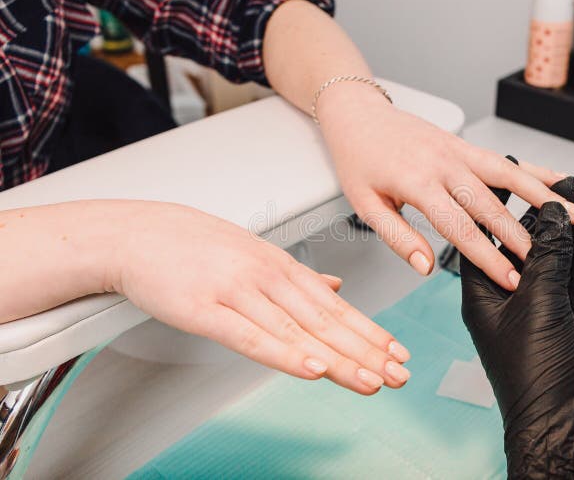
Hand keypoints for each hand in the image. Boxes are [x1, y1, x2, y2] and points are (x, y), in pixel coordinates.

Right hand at [109, 201, 411, 394]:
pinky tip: (311, 369)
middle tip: (398, 373)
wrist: (136, 232)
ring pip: (297, 332)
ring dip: (338, 359)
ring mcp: (237, 291)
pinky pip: (250, 336)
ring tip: (370, 380)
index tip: (396, 352)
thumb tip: (335, 287)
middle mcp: (267, 277)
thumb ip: (297, 276)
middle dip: (366, 351)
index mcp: (280, 266)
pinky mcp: (204, 309)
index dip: (369, 331)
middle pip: (325, 322)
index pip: (335, 306)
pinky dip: (284, 354)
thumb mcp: (254, 251)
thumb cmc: (192, 245)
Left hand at [316, 83, 573, 291]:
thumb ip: (397, 237)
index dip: (488, 257)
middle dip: (521, 236)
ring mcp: (458, 151)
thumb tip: (425, 267)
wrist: (357, 114)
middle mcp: (444, 165)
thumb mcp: (365, 204)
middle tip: (546, 261)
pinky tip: (558, 178)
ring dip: (543, 196)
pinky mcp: (464, 144)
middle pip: (491, 205)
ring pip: (508, 175)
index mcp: (417, 184)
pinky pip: (503, 158)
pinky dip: (533, 168)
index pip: (460, 228)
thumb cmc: (358, 160)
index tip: (510, 279)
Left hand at [460, 196, 573, 478]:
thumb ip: (544, 257)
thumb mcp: (537, 306)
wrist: (566, 423)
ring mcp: (534, 306)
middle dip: (537, 209)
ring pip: (548, 255)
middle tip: (556, 180)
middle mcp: (504, 296)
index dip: (494, 201)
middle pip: (518, 240)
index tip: (507, 171)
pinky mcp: (561, 316)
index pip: (482, 235)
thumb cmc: (534, 378)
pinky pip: (569, 275)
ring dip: (563, 227)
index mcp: (481, 294)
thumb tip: (549, 215)